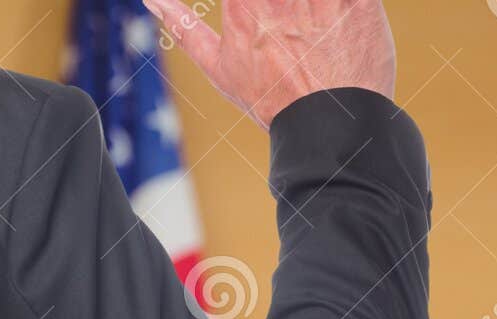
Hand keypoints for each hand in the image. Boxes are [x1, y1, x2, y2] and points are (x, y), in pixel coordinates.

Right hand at [143, 0, 396, 127]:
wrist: (329, 128)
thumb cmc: (273, 100)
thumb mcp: (220, 68)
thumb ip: (184, 28)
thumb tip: (152, 0)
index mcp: (242, 2)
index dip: (246, 2)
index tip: (253, 12)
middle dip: (282, 6)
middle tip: (284, 27)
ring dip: (307, 8)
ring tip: (306, 28)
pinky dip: (344, 6)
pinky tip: (329, 23)